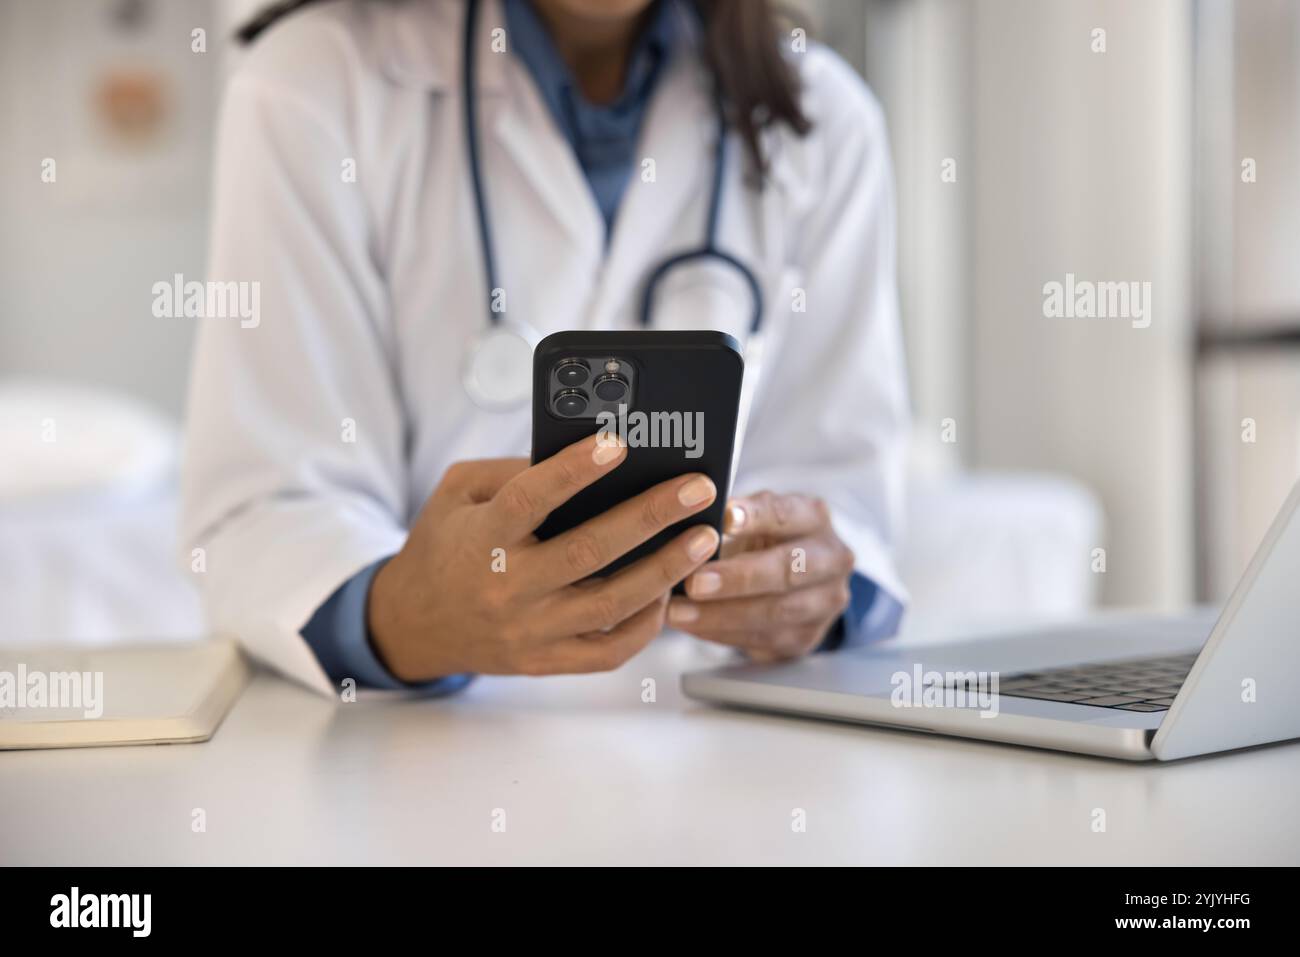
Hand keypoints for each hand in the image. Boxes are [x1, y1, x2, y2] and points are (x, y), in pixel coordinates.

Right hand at [368, 433, 719, 680]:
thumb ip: (511, 472)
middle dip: (651, 517)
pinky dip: (646, 625)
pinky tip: (668, 592)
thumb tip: (583, 458)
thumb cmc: (444, 546)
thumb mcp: (457, 494)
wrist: (413, 624)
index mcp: (481, 539)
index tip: (618, 445)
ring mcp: (529, 632)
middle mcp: (507, 588)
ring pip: (610, 606)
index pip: (530, 501)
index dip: (574, 471)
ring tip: (704, 539)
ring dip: (665, 571)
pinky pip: (608, 652)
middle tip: (697, 489)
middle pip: (588, 552)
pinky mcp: (545, 662)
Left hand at [667, 491, 853, 661]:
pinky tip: (693, 626)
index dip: (755, 517)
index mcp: (814, 517)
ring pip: (775, 611)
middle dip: (737, 578)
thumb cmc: (762, 540)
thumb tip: (687, 516)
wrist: (794, 580)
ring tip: (680, 612)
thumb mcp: (753, 518)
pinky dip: (721, 633)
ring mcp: (825, 602)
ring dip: (722, 614)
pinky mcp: (808, 636)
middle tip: (694, 582)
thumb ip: (730, 516)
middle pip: (787, 569)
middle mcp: (831, 558)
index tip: (722, 518)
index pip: (785, 514)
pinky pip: (763, 638)